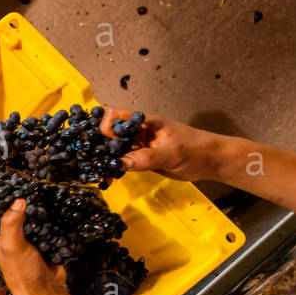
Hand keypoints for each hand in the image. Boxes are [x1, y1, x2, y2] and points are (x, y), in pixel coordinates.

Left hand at [0, 185, 70, 294]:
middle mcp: (9, 233)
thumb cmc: (22, 273)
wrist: (46, 291)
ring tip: (27, 180)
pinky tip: (47, 198)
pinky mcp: (41, 238)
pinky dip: (43, 209)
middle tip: (6, 171)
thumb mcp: (12, 246)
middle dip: (4, 190)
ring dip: (25, 198)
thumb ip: (11, 224)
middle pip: (3, 207)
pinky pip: (41, 219)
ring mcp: (25, 235)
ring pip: (23, 211)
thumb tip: (17, 201)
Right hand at [100, 106, 220, 180]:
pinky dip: (113, 168)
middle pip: (110, 133)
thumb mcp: (170, 153)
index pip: (115, 117)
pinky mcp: (141, 158)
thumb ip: (145, 158)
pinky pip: (122, 161)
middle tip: (84, 157)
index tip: (91, 139)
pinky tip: (106, 177)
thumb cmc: (196, 150)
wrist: (211, 161)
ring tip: (92, 170)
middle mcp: (138, 131)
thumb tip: (120, 163)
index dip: (100, 125)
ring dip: (103, 158)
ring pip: (114, 149)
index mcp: (145, 122)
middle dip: (96, 143)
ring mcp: (139, 145)